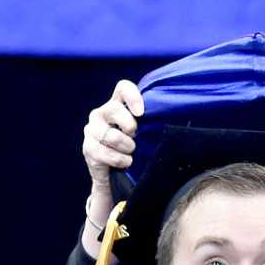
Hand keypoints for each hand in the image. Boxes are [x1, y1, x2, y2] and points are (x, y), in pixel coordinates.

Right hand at [81, 80, 143, 253]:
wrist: (116, 176)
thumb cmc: (136, 151)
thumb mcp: (144, 135)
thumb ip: (150, 124)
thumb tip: (176, 120)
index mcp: (117, 104)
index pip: (122, 88)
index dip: (133, 96)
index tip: (142, 112)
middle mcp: (101, 113)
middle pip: (114, 109)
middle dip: (129, 126)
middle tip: (136, 137)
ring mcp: (92, 130)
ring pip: (109, 134)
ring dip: (125, 146)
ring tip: (131, 153)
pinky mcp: (88, 147)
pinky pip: (102, 152)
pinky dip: (118, 159)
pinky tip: (125, 163)